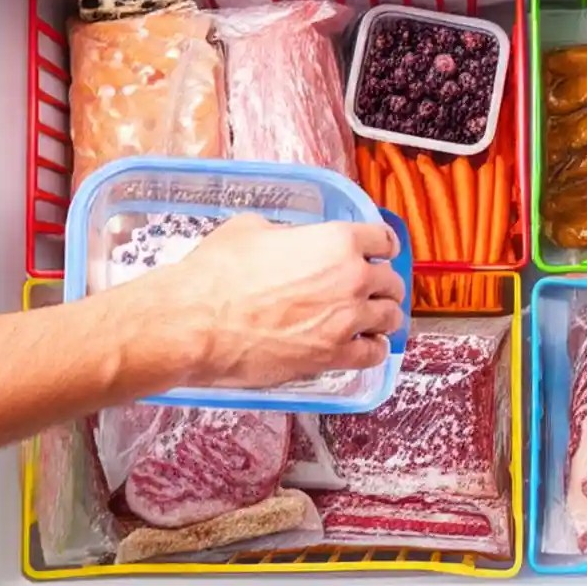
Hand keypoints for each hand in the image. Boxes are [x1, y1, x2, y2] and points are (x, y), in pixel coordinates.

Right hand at [131, 213, 404, 388]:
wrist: (196, 322)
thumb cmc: (217, 272)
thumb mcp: (253, 230)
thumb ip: (289, 234)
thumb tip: (294, 241)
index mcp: (337, 241)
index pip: (383, 240)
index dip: (381, 247)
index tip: (379, 254)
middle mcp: (352, 279)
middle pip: (391, 281)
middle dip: (382, 285)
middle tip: (372, 291)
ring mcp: (346, 320)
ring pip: (390, 318)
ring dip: (383, 317)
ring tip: (373, 321)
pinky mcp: (333, 356)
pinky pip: (373, 354)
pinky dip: (372, 349)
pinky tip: (364, 346)